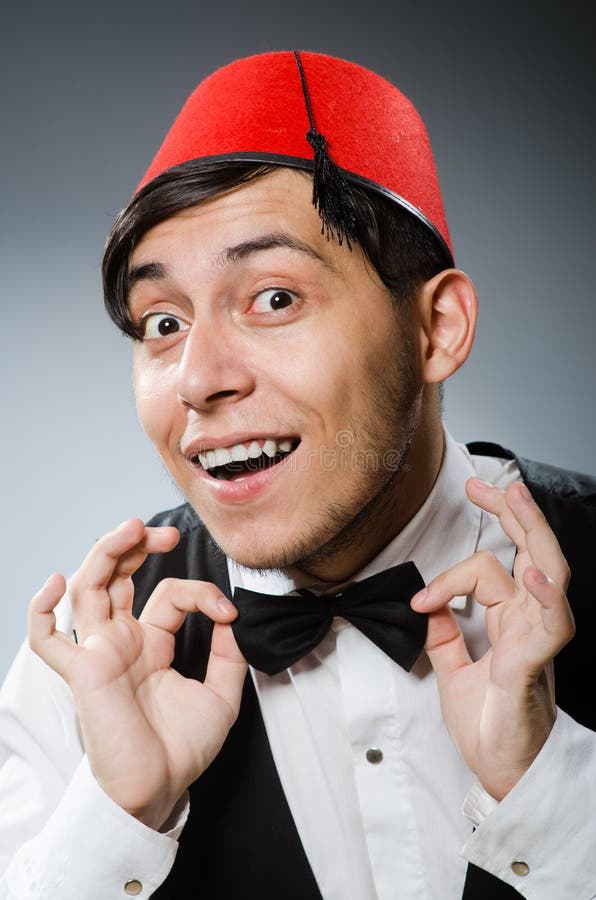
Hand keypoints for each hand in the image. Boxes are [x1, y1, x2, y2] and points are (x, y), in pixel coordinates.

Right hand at [28, 519, 246, 829]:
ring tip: (128, 529)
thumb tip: (232, 617)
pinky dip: (41, 609)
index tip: (228, 611)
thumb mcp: (222, 694)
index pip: (170, 594)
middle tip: (166, 533)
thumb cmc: (183, 748)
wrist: (160, 790)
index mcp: (151, 642)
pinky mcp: (82, 672)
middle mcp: (121, 640)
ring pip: (87, 589)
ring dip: (103, 554)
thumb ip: (229, 654)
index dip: (201, 592)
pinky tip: (56, 580)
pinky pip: (46, 639)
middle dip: (137, 546)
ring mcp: (99, 652)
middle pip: (117, 576)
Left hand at [411, 478, 574, 799]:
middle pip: (530, 553)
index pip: (495, 570)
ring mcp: (537, 641)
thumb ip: (444, 638)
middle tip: (486, 484)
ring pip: (548, 573)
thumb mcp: (454, 673)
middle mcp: (529, 624)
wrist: (502, 776)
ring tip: (516, 499)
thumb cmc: (489, 728)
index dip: (452, 574)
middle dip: (512, 514)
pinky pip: (550, 622)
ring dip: (533, 532)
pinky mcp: (535, 665)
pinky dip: (541, 593)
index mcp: (511, 623)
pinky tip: (528, 571)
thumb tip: (425, 605)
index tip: (420, 597)